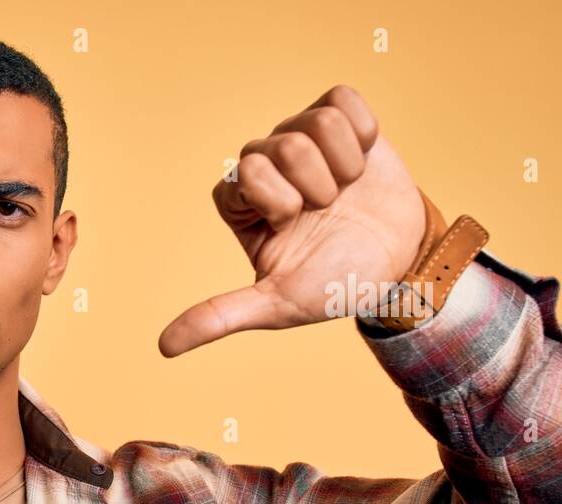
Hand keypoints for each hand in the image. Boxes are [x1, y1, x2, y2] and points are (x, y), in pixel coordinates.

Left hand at [159, 84, 427, 356]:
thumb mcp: (274, 305)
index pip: (246, 176)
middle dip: (317, 187)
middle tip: (326, 212)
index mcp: (240, 201)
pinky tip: (364, 162)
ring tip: (347, 190)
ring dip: (344, 165)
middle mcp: (265, 165)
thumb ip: (219, 316)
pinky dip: (363, 133)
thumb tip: (164, 347)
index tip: (292, 227)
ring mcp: (302, 139)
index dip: (279, 202)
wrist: (397, 266)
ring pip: (317, 122)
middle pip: (283, 146)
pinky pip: (342, 99)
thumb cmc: (332, 284)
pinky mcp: (340, 121)